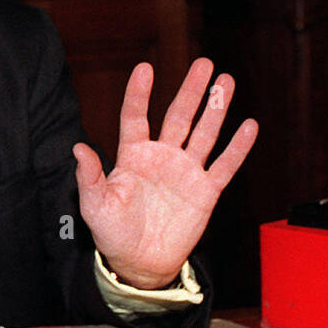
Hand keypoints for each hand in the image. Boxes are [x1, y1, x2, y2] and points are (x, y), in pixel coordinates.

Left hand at [73, 58, 256, 288]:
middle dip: (191, 90)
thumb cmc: (113, 232)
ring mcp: (185, 171)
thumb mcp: (94, 205)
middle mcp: (161, 156)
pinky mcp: (205, 191)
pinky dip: (238, 147)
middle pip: (178, 116)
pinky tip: (249, 125)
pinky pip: (224, 165)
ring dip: (216, 108)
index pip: (136, 117)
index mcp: (132, 155)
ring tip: (227, 82)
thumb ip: (90, 176)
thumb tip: (78, 148)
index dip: (139, 93)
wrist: (139, 263)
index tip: (146, 68)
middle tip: (204, 63)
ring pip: (204, 133)